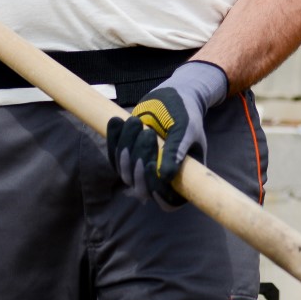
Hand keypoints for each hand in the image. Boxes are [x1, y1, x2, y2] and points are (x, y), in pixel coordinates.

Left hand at [107, 60, 229, 208]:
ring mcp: (141, 168)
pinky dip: (114, 139)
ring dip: (127, 147)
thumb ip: (177, 151)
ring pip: (125, 172)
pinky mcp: (127, 155)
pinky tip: (117, 122)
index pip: (169, 202)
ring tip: (137, 122)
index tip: (151, 168)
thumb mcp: (186, 130)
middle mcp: (159, 178)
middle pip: (141, 189)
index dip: (159, 194)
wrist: (173, 97)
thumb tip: (165, 176)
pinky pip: (114, 156)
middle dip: (140, 162)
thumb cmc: (186, 114)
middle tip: (148, 135)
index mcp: (181, 177)